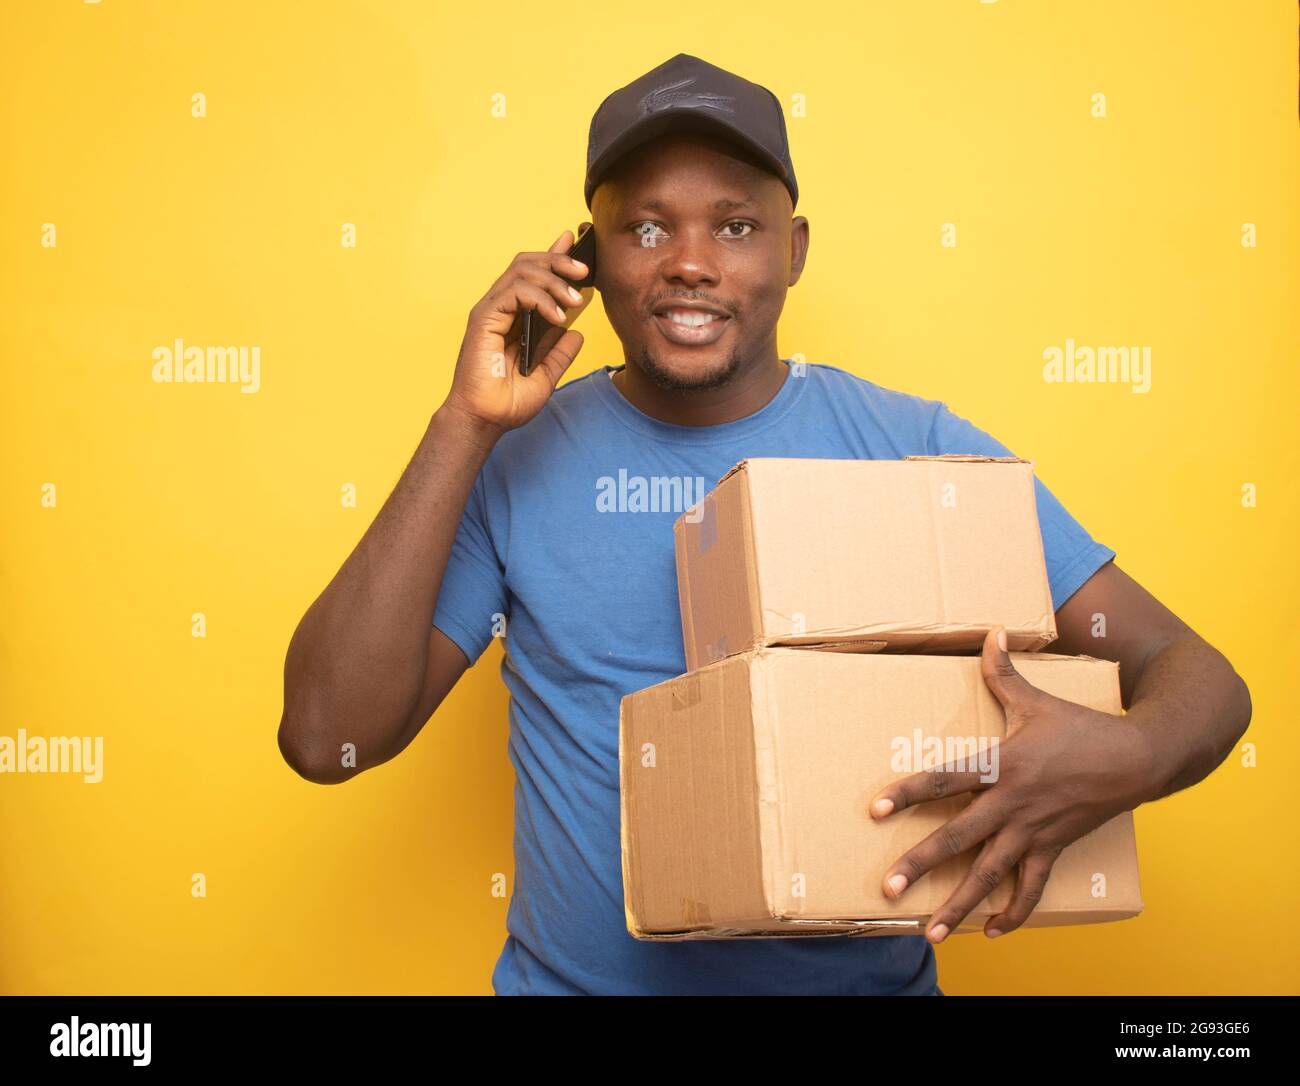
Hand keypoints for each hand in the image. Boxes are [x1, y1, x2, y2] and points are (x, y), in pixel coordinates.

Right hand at [444, 226, 594, 435]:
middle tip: (584, 272)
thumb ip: (559, 352)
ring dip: (554, 279)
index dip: (554, 255)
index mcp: (514, 316)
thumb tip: (577, 332)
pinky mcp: (484, 318)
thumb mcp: (546, 375)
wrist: (486, 421)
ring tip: (575, 300)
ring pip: (522, 270)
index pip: (533, 275)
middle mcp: (501, 307)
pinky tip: (557, 316)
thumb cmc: (507, 402)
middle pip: (528, 263)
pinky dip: (540, 297)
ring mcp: (491, 310)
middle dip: (559, 260)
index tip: (577, 242)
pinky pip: (514, 291)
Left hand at [868, 626, 1154, 942]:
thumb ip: (1003, 672)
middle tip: (887, 888)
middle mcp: (1011, 803)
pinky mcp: (1053, 847)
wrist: (1139, 758)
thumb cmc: (1082, 726)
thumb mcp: (1037, 699)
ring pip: (990, 874)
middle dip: (921, 864)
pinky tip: (992, 932)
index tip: (875, 810)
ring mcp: (1032, 830)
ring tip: (930, 930)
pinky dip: (1013, 912)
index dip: (908, 793)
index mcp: (1001, 764)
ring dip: (959, 904)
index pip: (944, 779)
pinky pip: (1031, 887)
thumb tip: (990, 633)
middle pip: (958, 837)